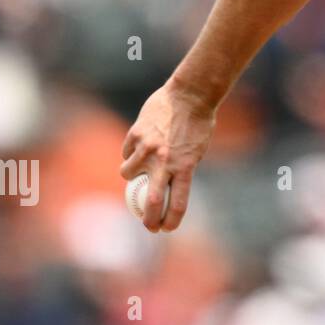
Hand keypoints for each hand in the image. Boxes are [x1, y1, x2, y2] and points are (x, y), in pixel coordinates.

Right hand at [120, 82, 215, 232]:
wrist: (190, 95)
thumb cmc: (197, 123)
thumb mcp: (195, 151)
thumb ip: (179, 169)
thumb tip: (165, 189)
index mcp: (185, 166)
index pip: (178, 203)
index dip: (172, 221)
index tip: (166, 229)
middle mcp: (165, 161)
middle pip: (152, 201)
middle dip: (149, 218)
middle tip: (148, 226)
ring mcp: (148, 148)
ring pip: (127, 172)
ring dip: (131, 174)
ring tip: (139, 167)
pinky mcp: (135, 135)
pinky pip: (126, 151)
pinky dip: (130, 152)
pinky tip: (140, 143)